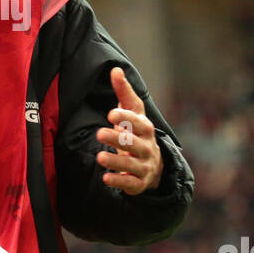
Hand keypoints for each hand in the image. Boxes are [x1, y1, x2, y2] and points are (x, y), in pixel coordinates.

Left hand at [95, 67, 163, 195]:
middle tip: (99, 134)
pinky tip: (106, 179)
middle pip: (134, 143)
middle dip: (117, 138)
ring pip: (132, 164)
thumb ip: (124, 92)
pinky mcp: (139, 183)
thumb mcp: (132, 112)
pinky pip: (131, 183)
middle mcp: (148, 147)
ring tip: (99, 158)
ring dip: (116, 161)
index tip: (111, 113)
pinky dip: (119, 181)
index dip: (126, 118)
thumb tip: (115, 69)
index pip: (137, 122)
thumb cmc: (137, 133)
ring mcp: (145, 166)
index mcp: (145, 128)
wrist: (154, 164)